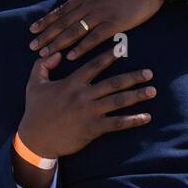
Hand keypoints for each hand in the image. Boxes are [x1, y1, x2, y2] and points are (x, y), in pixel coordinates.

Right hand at [16, 47, 155, 160]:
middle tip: (149, 73)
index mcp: (71, 83)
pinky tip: (146, 117)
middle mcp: (83, 96)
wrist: (36, 139)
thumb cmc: (36, 111)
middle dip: (133, 77)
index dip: (109, 56)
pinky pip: (117, 123)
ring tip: (152, 91)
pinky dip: (133, 120)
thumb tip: (56, 53)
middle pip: (113, 83)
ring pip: (118, 101)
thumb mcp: (34, 84)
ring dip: (137, 96)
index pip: (94, 66)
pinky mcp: (93, 129)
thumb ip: (43, 66)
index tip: (124, 49)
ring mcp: (89, 112)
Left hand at [28, 0, 170, 60]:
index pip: (62, 10)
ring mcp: (101, 15)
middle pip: (63, 23)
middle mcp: (90, 5)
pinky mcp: (114, 24)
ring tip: (45, 54)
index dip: (47, 21)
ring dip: (58, 44)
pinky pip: (94, 38)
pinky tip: (70, 56)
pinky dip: (81, 47)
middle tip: (33, 47)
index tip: (34, 30)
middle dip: (46, 36)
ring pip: (74, 32)